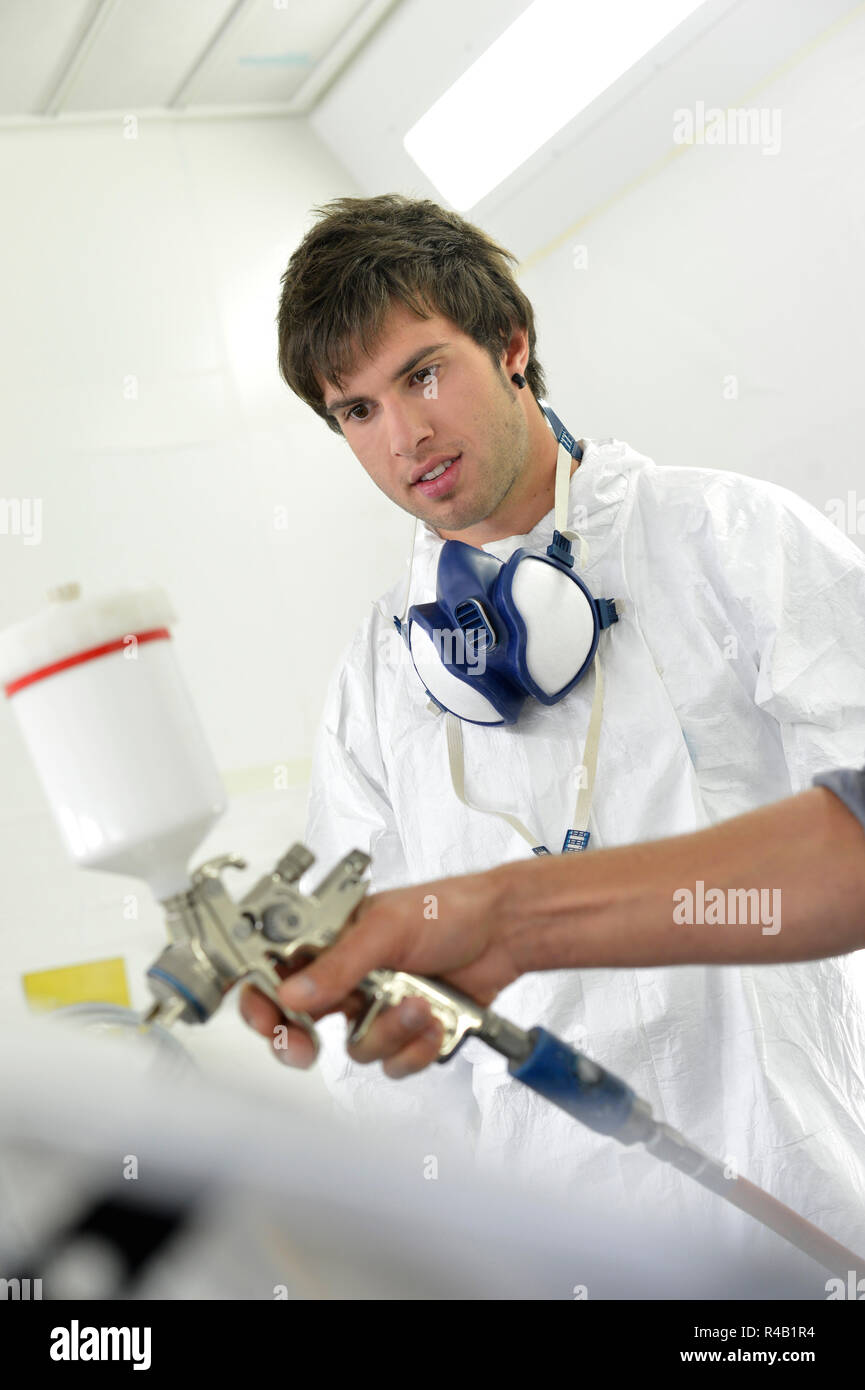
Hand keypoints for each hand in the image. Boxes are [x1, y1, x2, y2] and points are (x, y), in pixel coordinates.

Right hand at [239, 866, 520, 1077]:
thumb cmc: (446, 910)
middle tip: (306, 1048)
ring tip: (418, 1004)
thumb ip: (337, 965)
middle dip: (301, 1041)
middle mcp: (347, 977)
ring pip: (356, 1047)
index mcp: (330, 942)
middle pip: (299, 1024)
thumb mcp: (384, 929)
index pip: (274, 973)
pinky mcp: (406, 1031)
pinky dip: (417, 1046)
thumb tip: (291, 993)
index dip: (260, 1000)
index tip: (265, 1021)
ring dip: (389, 1031)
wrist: (504, 933)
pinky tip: (436, 1020)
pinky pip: (394, 1062)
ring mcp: (375, 1006)